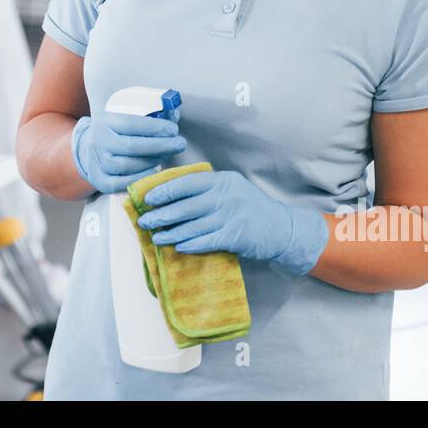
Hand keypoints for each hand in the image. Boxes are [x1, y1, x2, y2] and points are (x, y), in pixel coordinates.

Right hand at [71, 108, 185, 194]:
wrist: (90, 147)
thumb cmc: (116, 131)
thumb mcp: (126, 116)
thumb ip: (149, 115)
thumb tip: (173, 114)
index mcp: (105, 120)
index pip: (130, 122)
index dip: (154, 127)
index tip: (173, 129)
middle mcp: (98, 141)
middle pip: (131, 146)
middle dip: (160, 145)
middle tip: (179, 144)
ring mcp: (96, 162)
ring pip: (126, 166)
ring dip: (152, 161)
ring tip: (166, 156)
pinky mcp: (99, 180)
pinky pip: (120, 184)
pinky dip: (139, 179)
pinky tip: (153, 172)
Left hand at [135, 170, 328, 275]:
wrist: (282, 228)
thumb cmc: (251, 208)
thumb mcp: (232, 189)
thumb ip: (207, 189)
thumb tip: (171, 194)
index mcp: (223, 180)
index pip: (187, 182)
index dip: (165, 191)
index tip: (148, 199)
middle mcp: (227, 195)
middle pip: (186, 205)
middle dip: (162, 214)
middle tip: (144, 221)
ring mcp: (232, 216)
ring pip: (193, 225)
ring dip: (171, 232)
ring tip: (156, 237)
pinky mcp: (237, 236)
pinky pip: (206, 241)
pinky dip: (190, 245)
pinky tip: (178, 247)